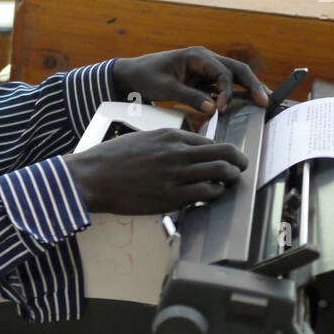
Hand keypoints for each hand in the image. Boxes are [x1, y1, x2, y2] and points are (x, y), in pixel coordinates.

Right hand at [64, 128, 248, 213]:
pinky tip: (212, 194)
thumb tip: (186, 149)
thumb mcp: (142, 139)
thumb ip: (166, 143)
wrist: (92, 176)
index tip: (228, 157)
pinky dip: (215, 193)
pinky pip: (206, 193)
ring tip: (230, 182)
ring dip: (231, 178)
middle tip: (241, 167)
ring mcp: (176, 175)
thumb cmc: (111, 158)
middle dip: (238, 161)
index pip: (211, 141)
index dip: (224, 150)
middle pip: (224, 153)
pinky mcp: (171, 197)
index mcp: (170, 136)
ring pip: (221, 173)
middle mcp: (178, 153)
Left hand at [113, 47, 268, 114]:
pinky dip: (235, 94)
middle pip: (236, 69)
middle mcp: (205, 59)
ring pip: (233, 76)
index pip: (223, 72)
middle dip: (252, 84)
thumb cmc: (146, 76)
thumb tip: (212, 109)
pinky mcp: (203, 79)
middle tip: (265, 100)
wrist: (132, 74)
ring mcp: (205, 69)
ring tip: (263, 101)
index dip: (227, 91)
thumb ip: (189, 97)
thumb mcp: (166, 88)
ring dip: (248, 88)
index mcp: (197, 56)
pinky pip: (223, 85)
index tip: (223, 108)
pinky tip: (246, 104)